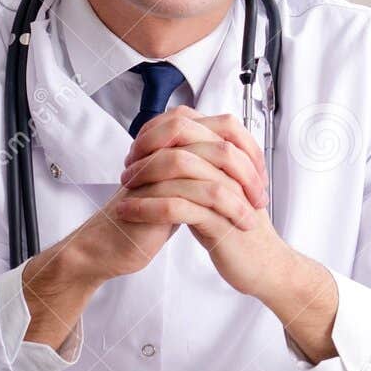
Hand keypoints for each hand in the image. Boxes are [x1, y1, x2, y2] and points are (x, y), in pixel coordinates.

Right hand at [22, 108, 270, 349]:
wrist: (110, 244)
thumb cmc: (145, 217)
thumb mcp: (178, 186)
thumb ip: (199, 168)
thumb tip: (236, 160)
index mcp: (169, 141)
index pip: (221, 126)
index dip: (248, 148)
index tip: (260, 177)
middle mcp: (162, 149)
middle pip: (218, 139)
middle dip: (247, 169)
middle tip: (259, 196)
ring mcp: (154, 170)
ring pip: (208, 166)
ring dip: (237, 194)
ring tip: (250, 217)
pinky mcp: (151, 196)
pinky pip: (195, 196)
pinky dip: (223, 212)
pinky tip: (235, 227)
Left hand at [119, 108, 338, 360]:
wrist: (263, 266)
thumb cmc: (234, 227)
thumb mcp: (215, 189)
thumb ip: (197, 167)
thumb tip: (164, 149)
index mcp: (229, 156)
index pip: (189, 122)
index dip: (157, 131)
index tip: (137, 149)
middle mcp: (230, 167)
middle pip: (183, 137)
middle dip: (148, 149)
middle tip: (128, 167)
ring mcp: (227, 191)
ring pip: (179, 167)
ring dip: (144, 176)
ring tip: (124, 189)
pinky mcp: (221, 221)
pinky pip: (178, 206)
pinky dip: (147, 206)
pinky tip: (129, 211)